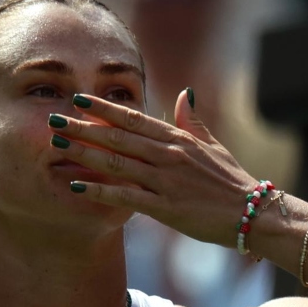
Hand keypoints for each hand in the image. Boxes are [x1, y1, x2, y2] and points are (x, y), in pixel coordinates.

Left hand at [49, 89, 255, 247]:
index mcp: (179, 140)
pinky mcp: (166, 209)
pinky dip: (100, 190)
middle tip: (54, 118)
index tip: (80, 98)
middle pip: (119, 138)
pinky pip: (126, 197)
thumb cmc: (232, 181)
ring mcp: (166, 182)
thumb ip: (193, 121)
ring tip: (58, 145)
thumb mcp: (213, 147)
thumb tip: (184, 92)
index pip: (135, 119)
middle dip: (85, 127)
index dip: (105, 108)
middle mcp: (169, 157)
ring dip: (85, 153)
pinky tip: (76, 184)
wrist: (253, 214)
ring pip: (118, 163)